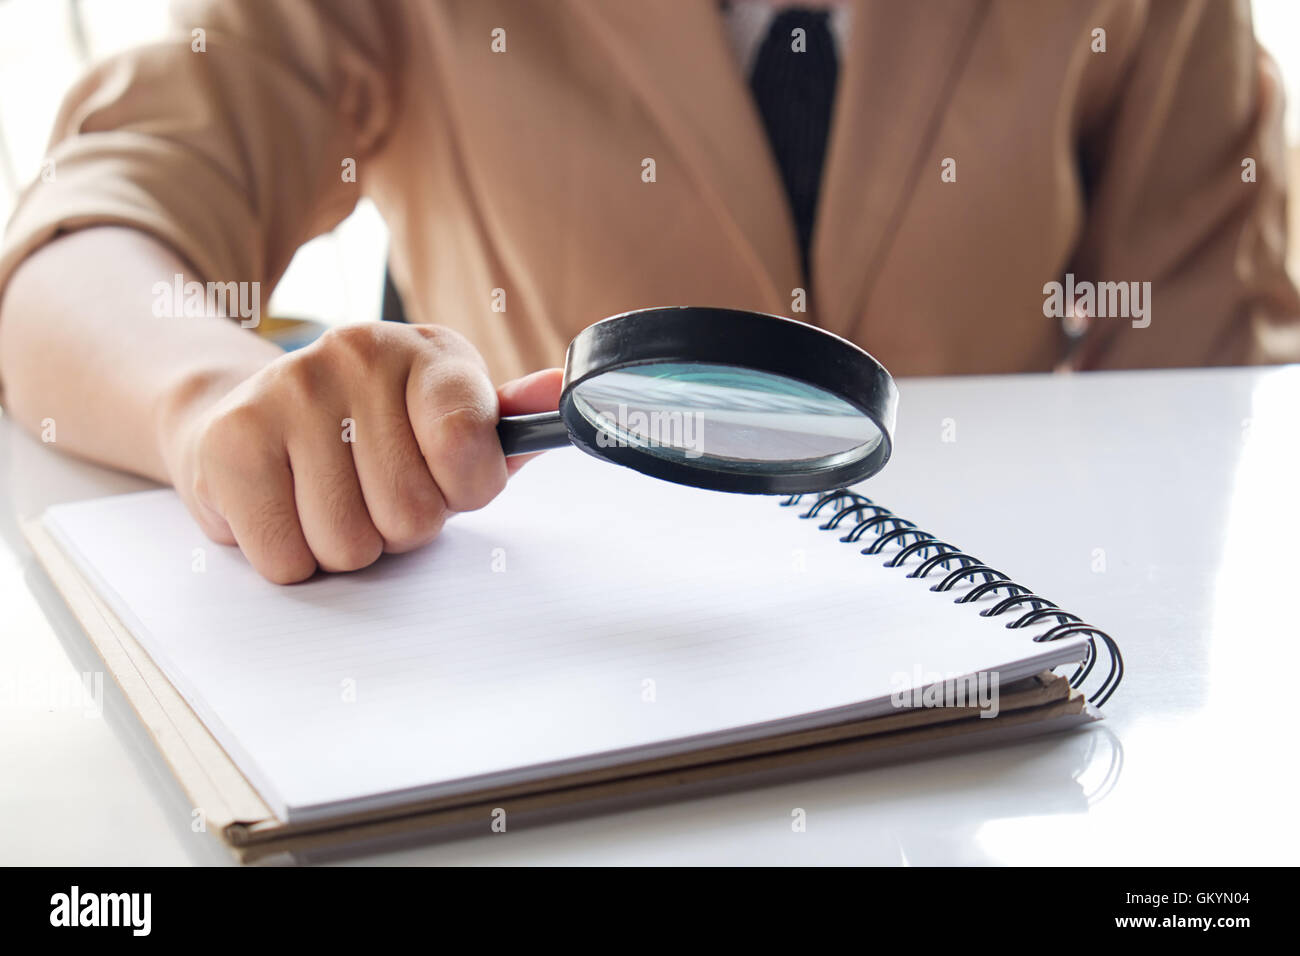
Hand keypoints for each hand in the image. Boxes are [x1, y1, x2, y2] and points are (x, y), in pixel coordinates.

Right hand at [162, 323, 561, 582]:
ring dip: (343, 547)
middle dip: (397, 528)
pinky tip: (284, 509)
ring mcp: (290, 389)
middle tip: (372, 493)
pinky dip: (290, 557)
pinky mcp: (232, 439)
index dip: (462, 491)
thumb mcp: (444, 420)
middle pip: (409, 513)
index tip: (447, 481)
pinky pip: (287, 558)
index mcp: (429, 353)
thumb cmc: (366, 434)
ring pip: (347, 544)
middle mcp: (358, 354)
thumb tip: (562, 397)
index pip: (467, 444)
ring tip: (328, 500)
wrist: (242, 412)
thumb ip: (506, 427)